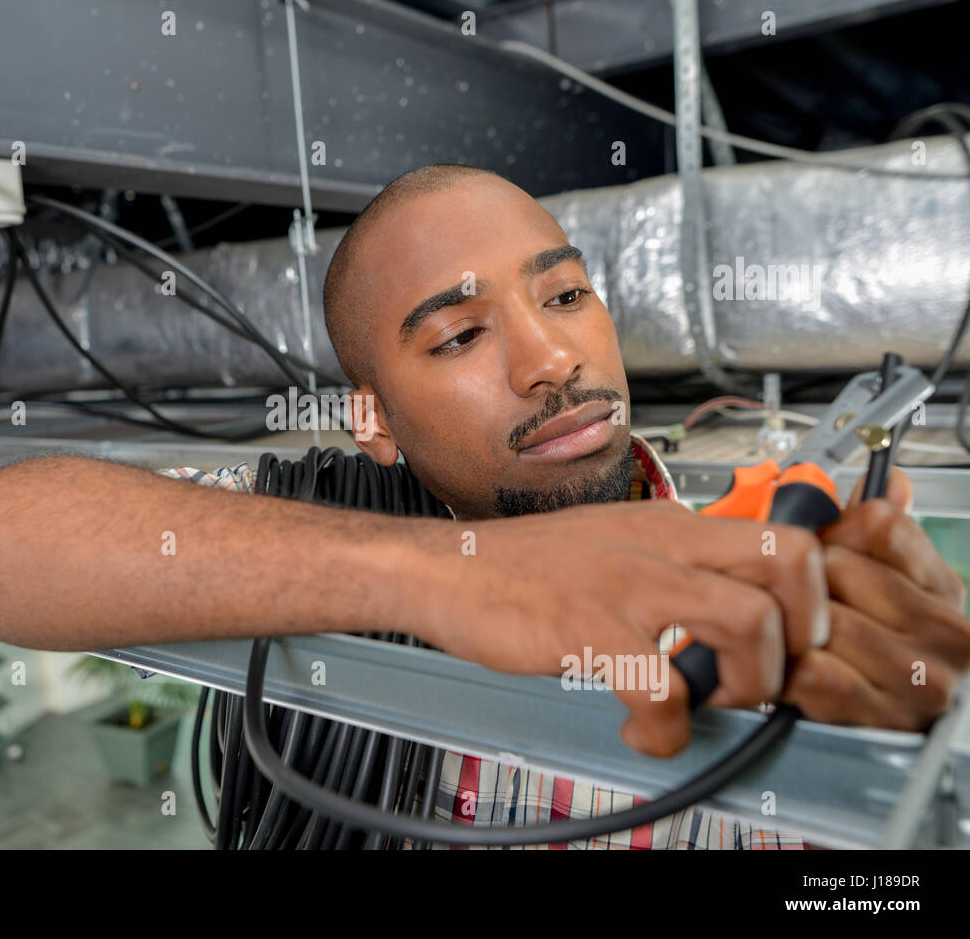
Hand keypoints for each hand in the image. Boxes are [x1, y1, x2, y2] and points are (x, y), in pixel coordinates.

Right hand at [407, 500, 829, 757]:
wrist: (446, 568)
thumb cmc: (524, 566)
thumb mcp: (613, 541)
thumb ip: (674, 564)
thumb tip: (730, 609)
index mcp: (670, 524)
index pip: (785, 540)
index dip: (808, 600)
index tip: (785, 643)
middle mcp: (659, 544)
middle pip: (789, 570)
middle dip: (796, 641)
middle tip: (759, 677)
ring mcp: (625, 584)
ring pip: (747, 624)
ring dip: (745, 685)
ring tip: (703, 703)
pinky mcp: (588, 630)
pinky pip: (663, 692)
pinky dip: (665, 731)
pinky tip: (640, 732)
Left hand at [782, 468, 969, 728]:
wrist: (882, 728)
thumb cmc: (877, 647)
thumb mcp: (888, 580)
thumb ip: (880, 528)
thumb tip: (889, 477)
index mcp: (945, 587)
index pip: (879, 523)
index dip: (833, 533)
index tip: (825, 552)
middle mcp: (948, 633)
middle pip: (837, 568)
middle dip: (805, 583)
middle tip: (799, 603)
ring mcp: (921, 680)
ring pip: (824, 619)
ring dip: (795, 629)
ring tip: (797, 638)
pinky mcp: (882, 717)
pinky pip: (811, 671)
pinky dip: (788, 671)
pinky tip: (793, 671)